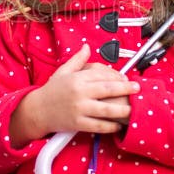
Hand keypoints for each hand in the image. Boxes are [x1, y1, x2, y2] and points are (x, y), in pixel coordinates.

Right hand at [9, 44, 139, 146]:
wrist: (36, 110)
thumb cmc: (51, 91)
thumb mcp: (63, 71)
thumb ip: (78, 60)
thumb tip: (87, 47)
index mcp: (77, 78)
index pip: (101, 74)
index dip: (116, 76)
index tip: (126, 78)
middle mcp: (79, 93)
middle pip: (107, 90)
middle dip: (125, 88)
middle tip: (137, 88)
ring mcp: (79, 109)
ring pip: (106, 109)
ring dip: (122, 109)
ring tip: (133, 109)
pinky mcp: (77, 124)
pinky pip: (98, 125)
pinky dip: (110, 126)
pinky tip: (118, 125)